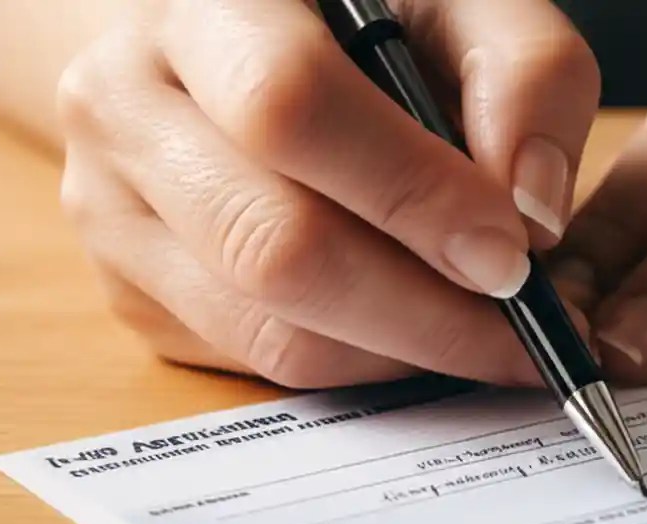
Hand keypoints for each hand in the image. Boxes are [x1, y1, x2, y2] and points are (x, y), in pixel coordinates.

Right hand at [57, 0, 597, 387]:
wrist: (220, 45)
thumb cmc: (357, 18)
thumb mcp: (455, 5)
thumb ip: (524, 75)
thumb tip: (535, 215)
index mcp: (202, 2)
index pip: (291, 109)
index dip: (415, 196)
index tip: (514, 257)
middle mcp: (126, 106)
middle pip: (274, 247)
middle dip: (427, 314)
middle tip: (528, 337)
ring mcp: (110, 211)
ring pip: (270, 330)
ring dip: (404, 353)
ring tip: (486, 338)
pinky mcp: (132, 291)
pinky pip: (260, 363)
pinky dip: (362, 365)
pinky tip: (415, 329)